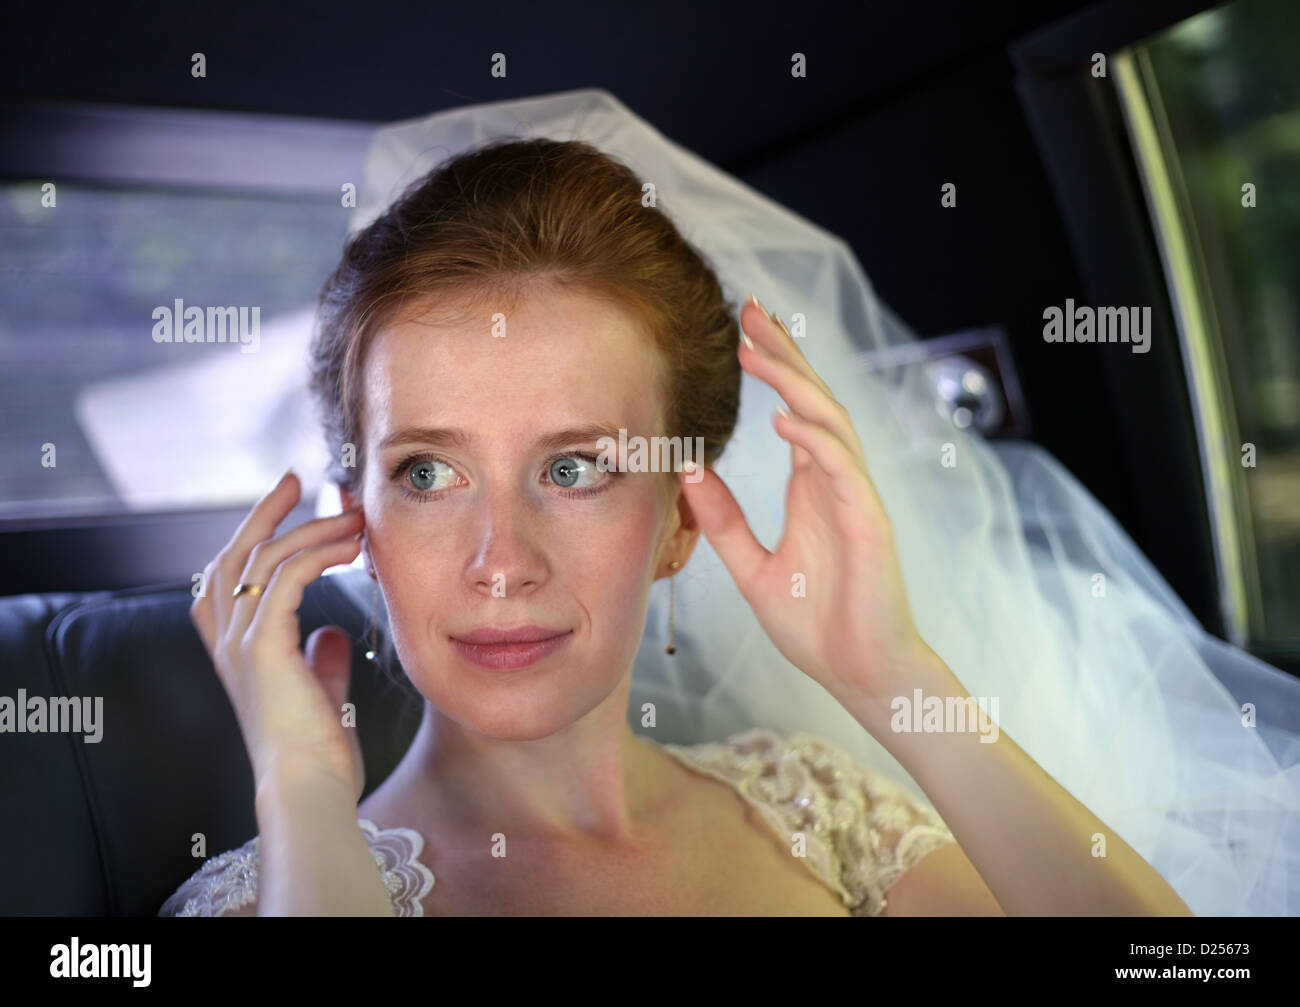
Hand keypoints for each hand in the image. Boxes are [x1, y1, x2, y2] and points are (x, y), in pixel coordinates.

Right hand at [189, 471, 368, 802]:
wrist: (311, 788)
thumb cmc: (317, 752)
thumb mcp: (319, 694)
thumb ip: (320, 661)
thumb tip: (333, 633)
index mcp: (236, 652)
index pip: (228, 577)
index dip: (253, 535)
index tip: (288, 502)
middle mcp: (227, 642)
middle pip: (233, 555)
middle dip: (265, 512)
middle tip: (299, 479)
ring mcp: (240, 644)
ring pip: (265, 560)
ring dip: (313, 530)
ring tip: (353, 517)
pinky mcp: (264, 648)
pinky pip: (286, 579)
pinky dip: (318, 553)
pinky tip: (350, 545)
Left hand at [680, 296, 942, 714]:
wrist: (862, 674)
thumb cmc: (818, 627)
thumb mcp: (754, 569)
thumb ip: (725, 521)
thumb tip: (688, 472)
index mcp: (813, 488)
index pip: (794, 412)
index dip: (773, 369)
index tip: (739, 332)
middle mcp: (836, 482)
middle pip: (813, 401)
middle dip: (784, 353)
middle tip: (750, 309)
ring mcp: (857, 499)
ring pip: (829, 422)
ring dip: (793, 384)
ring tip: (755, 350)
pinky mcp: (870, 523)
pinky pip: (843, 469)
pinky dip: (815, 440)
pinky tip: (784, 419)